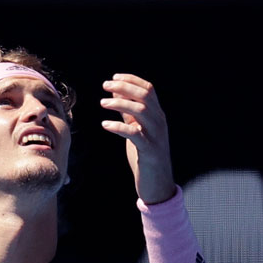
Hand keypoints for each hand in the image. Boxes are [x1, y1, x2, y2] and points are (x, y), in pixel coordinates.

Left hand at [100, 74, 175, 203]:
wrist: (158, 185)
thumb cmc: (146, 156)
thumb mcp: (138, 130)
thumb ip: (129, 113)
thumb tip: (117, 92)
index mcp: (157, 115)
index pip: (148, 89)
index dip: (131, 80)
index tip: (114, 77)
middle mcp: (159, 122)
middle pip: (144, 96)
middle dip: (124, 87)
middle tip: (105, 85)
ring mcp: (156, 136)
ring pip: (141, 111)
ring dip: (120, 103)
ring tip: (102, 103)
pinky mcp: (149, 151)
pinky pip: (134, 134)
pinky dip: (118, 127)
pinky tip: (105, 125)